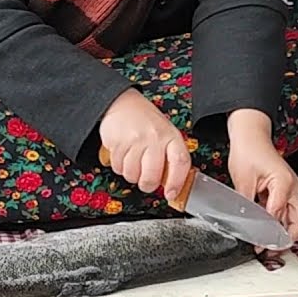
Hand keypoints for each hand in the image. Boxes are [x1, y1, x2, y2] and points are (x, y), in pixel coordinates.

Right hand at [98, 88, 191, 204]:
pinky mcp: (117, 143)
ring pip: (132, 175)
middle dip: (148, 184)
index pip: (180, 162)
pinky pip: (118, 168)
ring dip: (132, 175)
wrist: (122, 103)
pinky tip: (124, 155)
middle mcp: (154, 137)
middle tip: (147, 181)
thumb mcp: (165, 134)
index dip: (176, 182)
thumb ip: (169, 156)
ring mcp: (135, 140)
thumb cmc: (146, 121)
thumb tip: (170, 184)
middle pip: (152, 176)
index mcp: (171, 136)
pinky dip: (120, 167)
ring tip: (134, 162)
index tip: (171, 193)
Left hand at [226, 109, 297, 249]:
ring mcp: (291, 189)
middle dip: (286, 239)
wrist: (250, 135)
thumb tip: (246, 224)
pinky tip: (269, 231)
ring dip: (284, 232)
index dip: (268, 234)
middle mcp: (293, 187)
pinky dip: (281, 222)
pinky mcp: (286, 189)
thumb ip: (247, 205)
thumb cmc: (249, 151)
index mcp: (284, 184)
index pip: (278, 217)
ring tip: (271, 246)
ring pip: (294, 217)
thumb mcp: (244, 181)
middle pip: (297, 221)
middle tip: (272, 252)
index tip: (259, 246)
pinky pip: (287, 210)